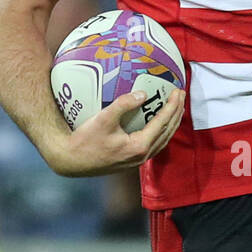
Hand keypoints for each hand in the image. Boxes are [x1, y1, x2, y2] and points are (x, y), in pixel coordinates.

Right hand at [46, 88, 185, 176]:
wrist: (71, 161)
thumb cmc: (85, 140)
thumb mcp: (103, 119)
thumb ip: (124, 105)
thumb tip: (143, 94)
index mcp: (139, 146)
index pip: (162, 122)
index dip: (172, 106)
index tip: (178, 91)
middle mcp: (143, 156)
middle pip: (167, 132)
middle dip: (176, 112)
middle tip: (181, 95)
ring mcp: (138, 161)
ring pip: (163, 140)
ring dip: (171, 123)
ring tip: (175, 107)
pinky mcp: (131, 161)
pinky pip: (154, 145)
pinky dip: (161, 132)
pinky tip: (159, 124)